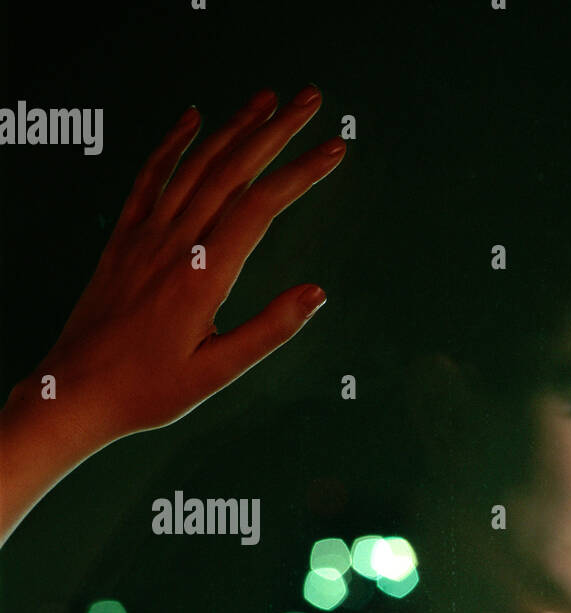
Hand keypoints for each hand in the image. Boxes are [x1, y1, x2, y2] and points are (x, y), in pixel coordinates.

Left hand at [30, 85, 343, 449]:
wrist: (74, 391)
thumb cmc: (149, 390)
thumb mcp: (217, 373)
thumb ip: (268, 330)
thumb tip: (316, 294)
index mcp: (203, 276)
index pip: (261, 207)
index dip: (300, 172)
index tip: (333, 150)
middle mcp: (174, 244)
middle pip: (231, 171)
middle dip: (275, 131)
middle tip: (310, 102)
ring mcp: (145, 236)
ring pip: (195, 165)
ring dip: (233, 127)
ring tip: (266, 100)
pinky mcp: (124, 239)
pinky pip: (149, 177)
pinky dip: (172, 143)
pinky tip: (192, 120)